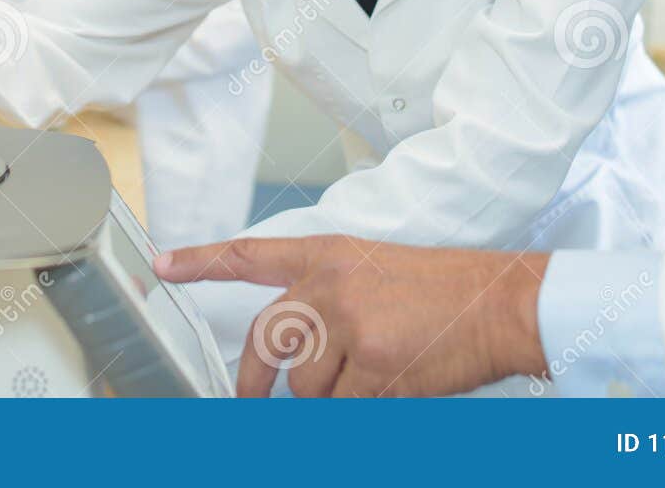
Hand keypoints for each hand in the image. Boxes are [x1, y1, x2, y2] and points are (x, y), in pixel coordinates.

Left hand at [154, 235, 549, 396]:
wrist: (499, 303)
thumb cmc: (445, 291)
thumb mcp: (375, 273)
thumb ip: (328, 301)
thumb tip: (294, 354)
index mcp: (329, 255)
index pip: (251, 255)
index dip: (202, 260)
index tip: (165, 264)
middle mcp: (330, 285)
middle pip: (265, 341)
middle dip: (254, 380)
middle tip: (250, 399)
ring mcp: (349, 324)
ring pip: (306, 386)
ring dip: (329, 398)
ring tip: (371, 376)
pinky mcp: (371, 364)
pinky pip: (344, 408)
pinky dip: (361, 409)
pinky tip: (389, 389)